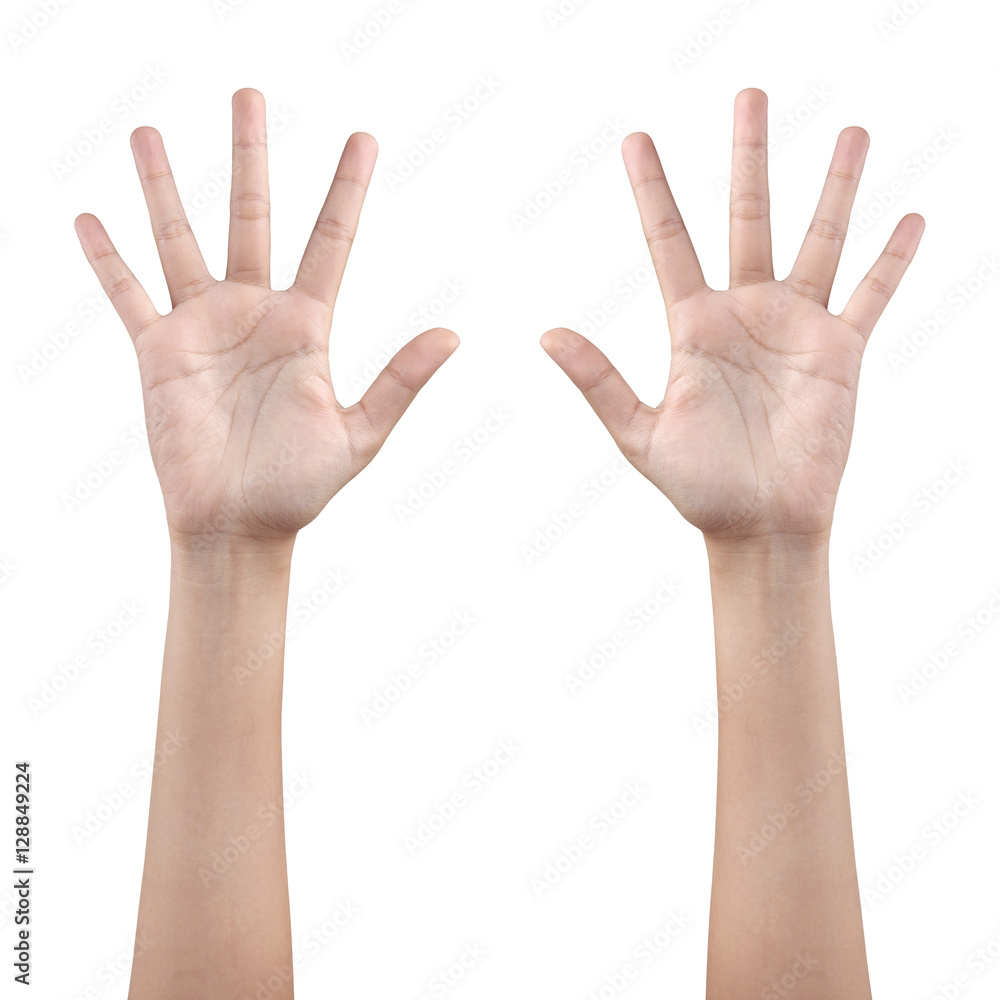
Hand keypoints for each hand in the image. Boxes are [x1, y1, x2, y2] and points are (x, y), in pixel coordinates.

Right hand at [75, 88, 457, 547]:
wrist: (240, 524)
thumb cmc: (302, 487)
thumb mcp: (360, 435)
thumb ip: (400, 382)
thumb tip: (454, 334)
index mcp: (308, 326)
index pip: (331, 240)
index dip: (347, 189)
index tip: (364, 138)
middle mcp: (256, 313)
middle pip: (253, 217)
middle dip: (251, 157)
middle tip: (249, 94)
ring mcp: (205, 327)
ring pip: (181, 239)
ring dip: (164, 187)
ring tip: (148, 133)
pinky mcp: (158, 352)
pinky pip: (128, 295)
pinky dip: (108, 260)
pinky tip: (91, 218)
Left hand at [541, 88, 922, 545]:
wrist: (759, 524)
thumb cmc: (698, 487)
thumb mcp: (640, 434)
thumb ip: (599, 382)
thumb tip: (545, 333)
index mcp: (691, 326)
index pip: (668, 241)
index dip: (653, 189)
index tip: (635, 139)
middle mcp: (743, 313)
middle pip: (747, 216)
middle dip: (748, 157)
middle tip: (749, 96)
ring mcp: (794, 327)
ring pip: (818, 239)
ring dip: (835, 187)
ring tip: (852, 131)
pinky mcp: (840, 352)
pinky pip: (871, 295)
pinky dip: (891, 260)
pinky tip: (908, 219)